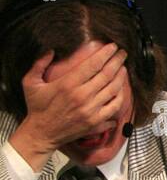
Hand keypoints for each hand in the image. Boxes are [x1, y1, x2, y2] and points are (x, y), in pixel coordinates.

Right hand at [8, 43, 129, 170]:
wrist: (42, 133)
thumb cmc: (37, 107)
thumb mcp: (30, 82)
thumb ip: (39, 64)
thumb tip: (51, 50)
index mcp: (67, 84)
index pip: (93, 65)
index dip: (105, 54)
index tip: (113, 47)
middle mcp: (82, 96)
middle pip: (106, 75)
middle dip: (117, 61)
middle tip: (123, 54)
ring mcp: (91, 110)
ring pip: (113, 90)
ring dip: (121, 77)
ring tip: (123, 68)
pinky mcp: (96, 122)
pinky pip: (114, 107)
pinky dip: (121, 97)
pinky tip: (121, 89)